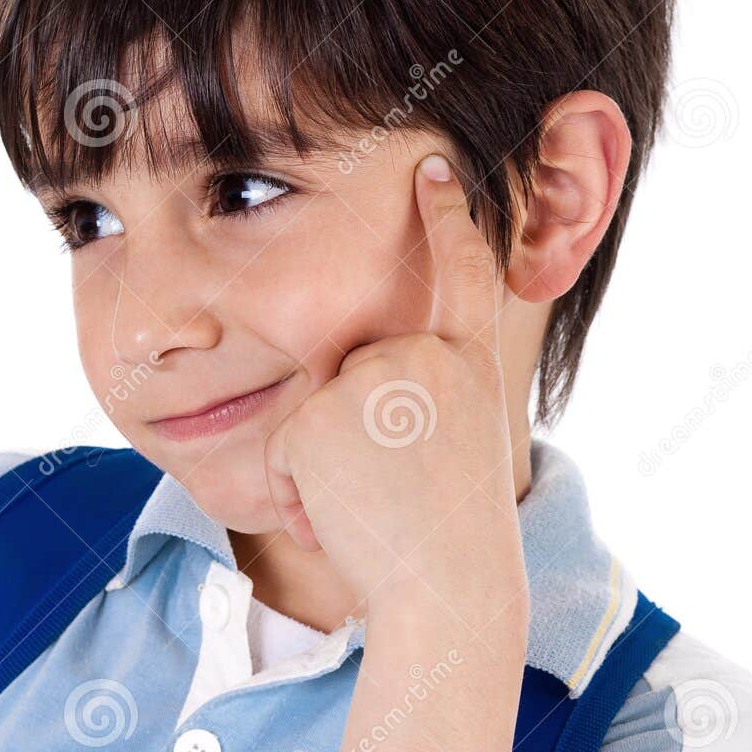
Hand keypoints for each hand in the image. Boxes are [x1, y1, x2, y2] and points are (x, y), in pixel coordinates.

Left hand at [264, 153, 528, 751]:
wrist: (449, 586)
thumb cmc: (453, 541)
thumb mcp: (454, 450)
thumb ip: (418, 401)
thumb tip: (356, 387)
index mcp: (467, 365)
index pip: (462, 275)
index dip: (449, 217)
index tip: (434, 165)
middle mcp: (422, 357)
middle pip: (352, 374)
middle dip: (351, 440)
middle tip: (399, 494)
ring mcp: (368, 379)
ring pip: (312, 418)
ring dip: (326, 474)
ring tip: (377, 508)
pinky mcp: (318, 417)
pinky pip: (284, 455)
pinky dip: (301, 496)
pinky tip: (345, 516)